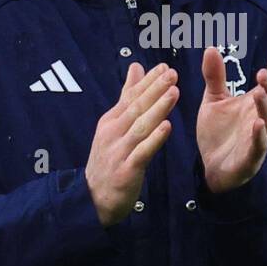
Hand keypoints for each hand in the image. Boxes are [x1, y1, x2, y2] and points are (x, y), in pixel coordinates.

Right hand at [85, 62, 178, 226]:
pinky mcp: (126, 170)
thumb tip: (136, 67)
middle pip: (136, 108)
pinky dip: (154, 139)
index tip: (165, 67)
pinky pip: (142, 152)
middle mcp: (113, 133)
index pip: (131, 96)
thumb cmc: (108, 160)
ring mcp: (119, 151)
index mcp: (111, 121)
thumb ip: (126, 97)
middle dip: (155, 89)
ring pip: (140, 126)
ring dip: (157, 109)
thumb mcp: (113, 126)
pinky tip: (167, 127)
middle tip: (172, 73)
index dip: (148, 81)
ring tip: (174, 93)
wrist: (92, 198)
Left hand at [196, 46, 266, 193]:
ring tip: (259, 92)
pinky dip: (259, 136)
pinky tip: (257, 124)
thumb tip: (211, 48)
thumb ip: (215, 77)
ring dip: (265, 106)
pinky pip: (258, 146)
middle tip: (262, 73)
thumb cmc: (219, 133)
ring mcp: (258, 139)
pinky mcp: (250, 158)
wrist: (211, 167)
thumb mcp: (214, 100)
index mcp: (255, 105)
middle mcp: (261, 120)